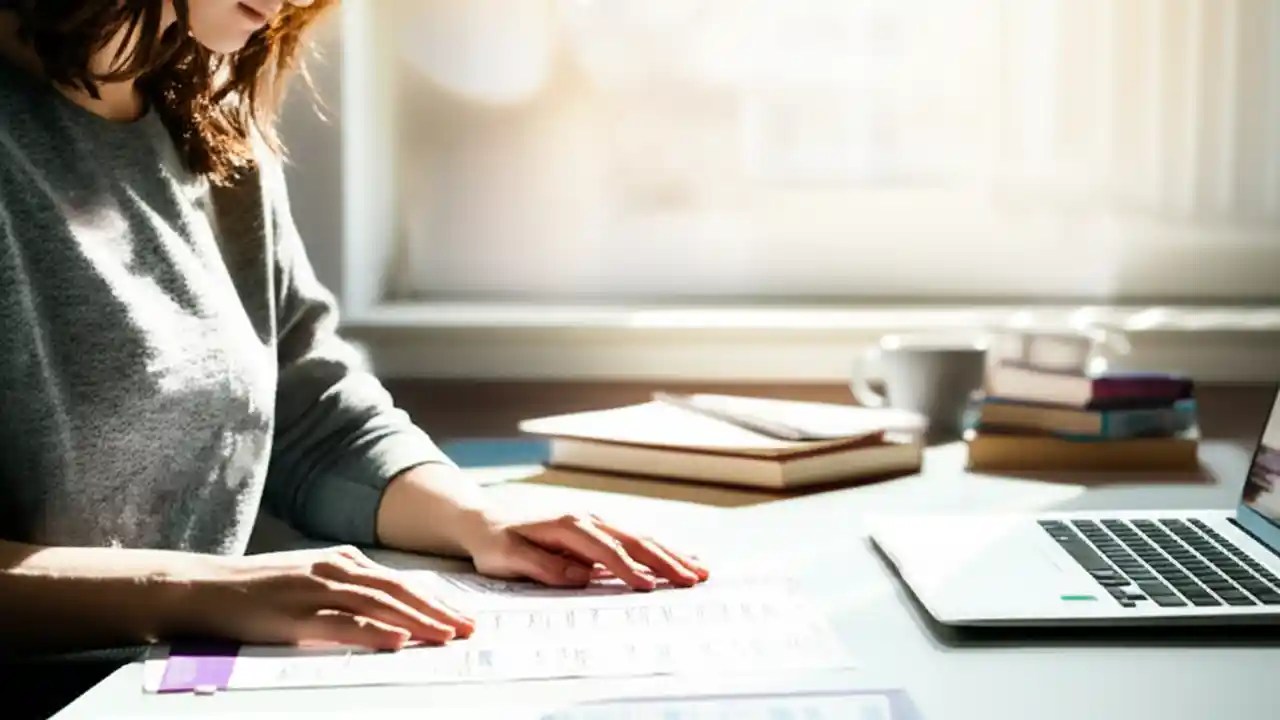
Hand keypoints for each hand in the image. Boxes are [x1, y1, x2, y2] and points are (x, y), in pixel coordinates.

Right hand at [185, 546, 474, 649]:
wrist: (207, 588)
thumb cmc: (260, 588)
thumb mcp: (313, 576)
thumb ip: (350, 585)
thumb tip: (389, 607)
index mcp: (345, 561)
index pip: (402, 582)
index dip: (436, 600)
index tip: (463, 617)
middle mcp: (337, 569)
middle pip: (400, 590)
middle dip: (438, 610)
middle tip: (468, 629)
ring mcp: (317, 590)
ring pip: (380, 605)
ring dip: (417, 621)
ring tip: (446, 636)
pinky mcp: (297, 614)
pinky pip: (343, 623)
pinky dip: (374, 632)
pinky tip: (397, 641)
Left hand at [461, 513, 709, 590]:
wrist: (486, 521)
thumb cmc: (496, 543)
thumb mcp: (509, 557)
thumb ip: (544, 566)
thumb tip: (580, 576)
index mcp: (567, 526)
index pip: (605, 551)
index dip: (627, 569)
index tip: (648, 587)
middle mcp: (587, 520)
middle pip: (634, 541)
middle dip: (665, 561)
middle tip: (694, 579)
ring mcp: (596, 524)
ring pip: (641, 539)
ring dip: (671, 555)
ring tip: (700, 570)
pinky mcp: (599, 532)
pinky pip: (634, 541)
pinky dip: (660, 550)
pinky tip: (681, 557)